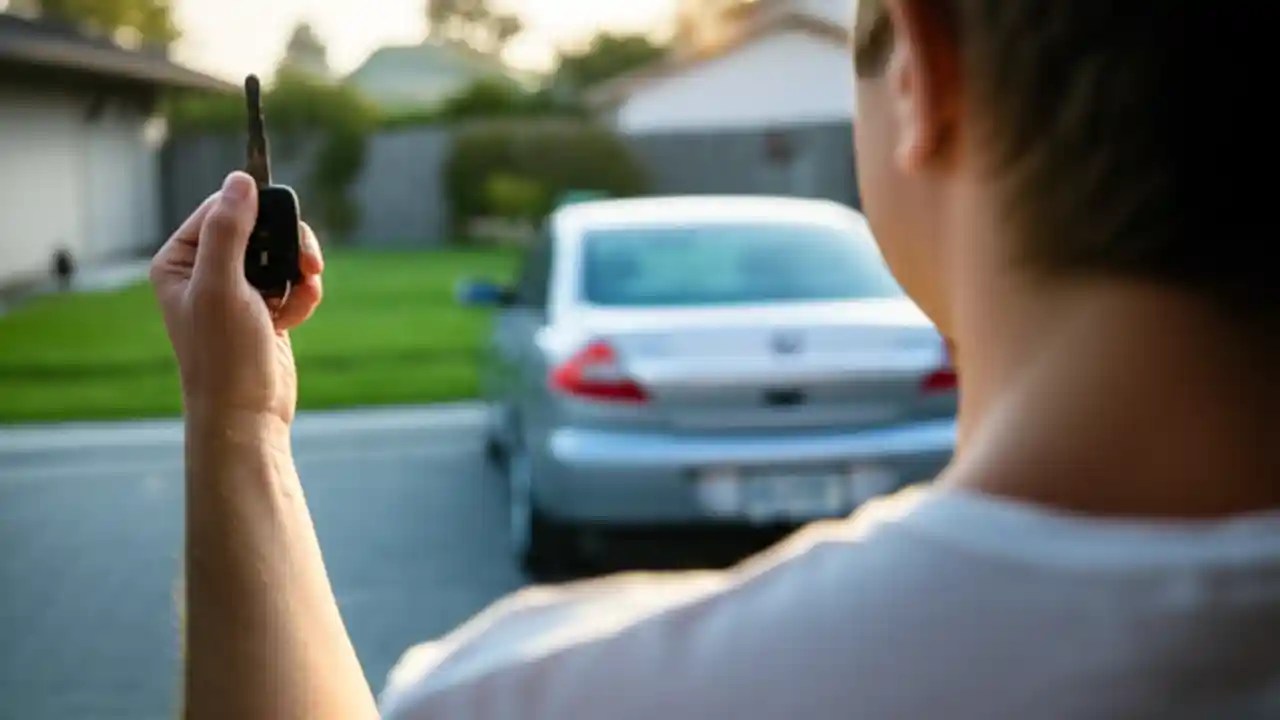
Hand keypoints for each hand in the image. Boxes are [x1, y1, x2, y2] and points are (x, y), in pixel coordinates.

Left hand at [152, 172, 323, 424]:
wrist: (247, 413)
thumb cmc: (225, 356)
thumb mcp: (223, 287)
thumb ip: (229, 231)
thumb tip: (242, 179)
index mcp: (179, 259)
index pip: (223, 207)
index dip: (259, 213)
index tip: (287, 234)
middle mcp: (204, 269)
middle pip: (259, 225)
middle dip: (288, 245)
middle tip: (309, 265)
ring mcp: (236, 289)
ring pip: (282, 252)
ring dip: (299, 272)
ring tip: (301, 297)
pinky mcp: (264, 307)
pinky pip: (293, 281)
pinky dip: (303, 295)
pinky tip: (296, 317)